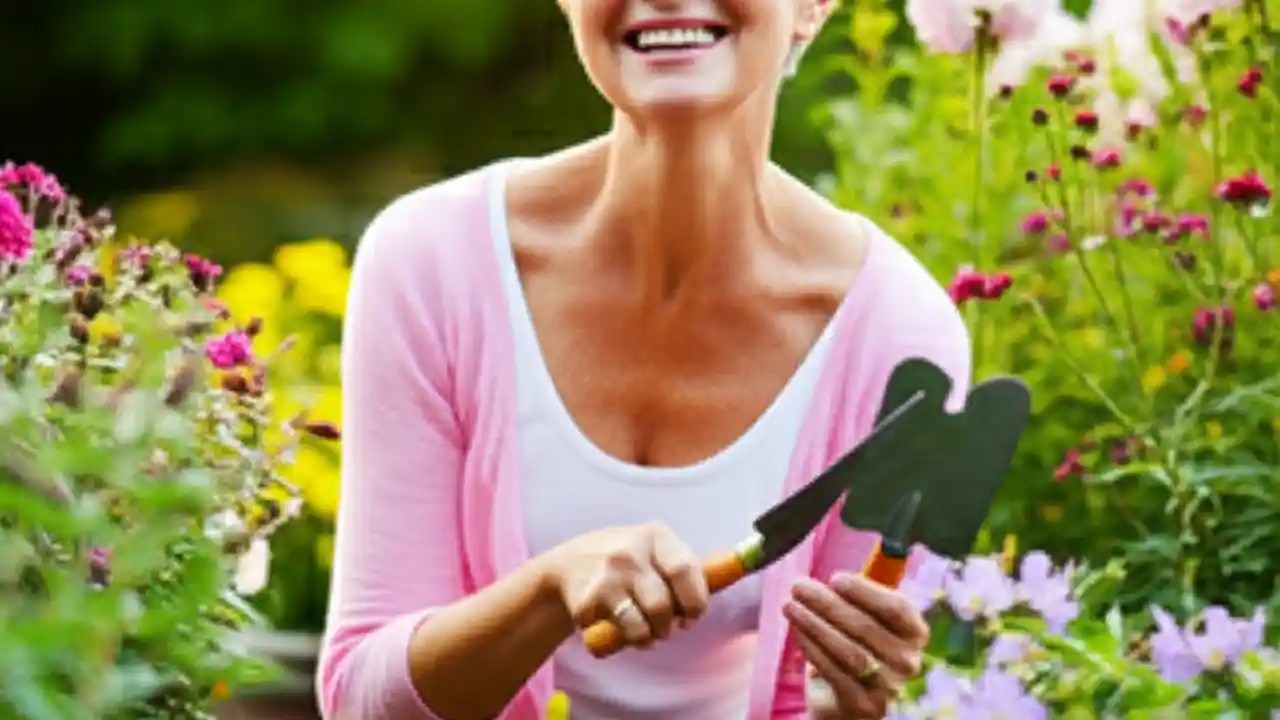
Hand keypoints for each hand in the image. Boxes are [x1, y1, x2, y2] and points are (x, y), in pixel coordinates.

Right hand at [542, 522, 709, 647]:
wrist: (565, 565)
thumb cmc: (623, 561)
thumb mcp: (652, 549)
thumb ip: (684, 566)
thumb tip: (736, 568)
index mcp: (655, 536)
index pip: (685, 570)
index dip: (694, 602)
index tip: (692, 615)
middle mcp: (629, 552)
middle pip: (663, 605)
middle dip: (669, 627)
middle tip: (665, 628)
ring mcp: (606, 577)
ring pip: (642, 627)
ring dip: (647, 638)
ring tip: (642, 631)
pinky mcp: (586, 602)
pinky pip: (616, 638)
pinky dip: (621, 642)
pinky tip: (615, 628)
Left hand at [784, 572, 928, 718]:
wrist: (848, 698)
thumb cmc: (856, 643)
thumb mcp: (866, 616)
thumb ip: (858, 594)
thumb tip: (834, 579)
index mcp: (915, 633)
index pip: (896, 608)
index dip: (865, 591)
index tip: (834, 578)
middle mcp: (908, 662)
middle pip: (865, 627)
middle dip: (827, 603)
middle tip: (799, 587)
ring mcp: (889, 686)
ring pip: (847, 650)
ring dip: (814, 624)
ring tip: (791, 606)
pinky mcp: (864, 705)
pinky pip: (834, 671)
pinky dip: (812, 648)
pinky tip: (798, 632)